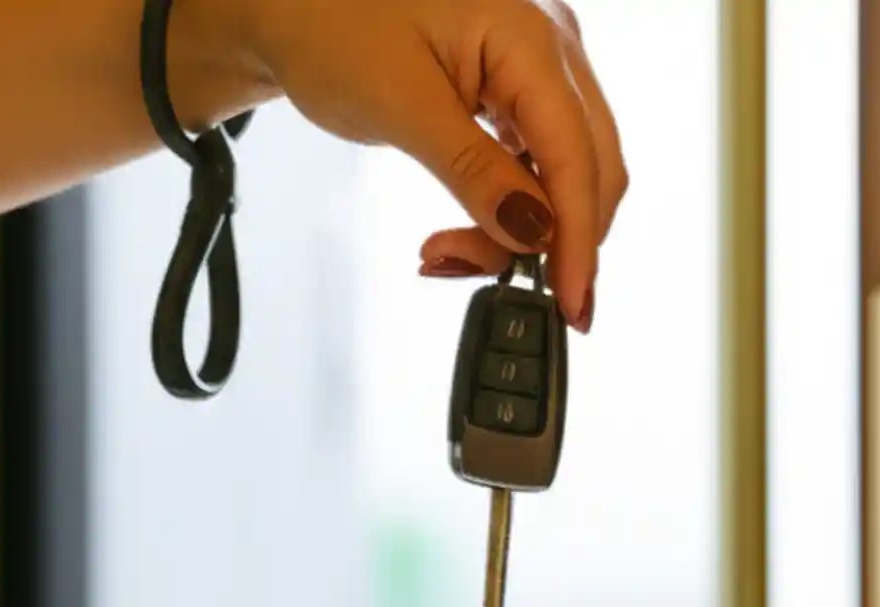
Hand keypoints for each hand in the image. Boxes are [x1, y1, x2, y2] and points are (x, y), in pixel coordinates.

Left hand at [240, 0, 627, 331]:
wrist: (292, 3)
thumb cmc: (328, 24)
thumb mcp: (399, 106)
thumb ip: (474, 171)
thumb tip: (533, 232)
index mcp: (528, 35)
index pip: (576, 153)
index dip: (576, 238)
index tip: (569, 304)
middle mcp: (550, 43)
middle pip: (587, 165)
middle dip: (547, 237)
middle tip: (477, 273)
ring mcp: (538, 63)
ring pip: (564, 169)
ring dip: (523, 227)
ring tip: (448, 249)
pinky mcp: (517, 84)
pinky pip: (537, 157)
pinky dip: (510, 203)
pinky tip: (468, 225)